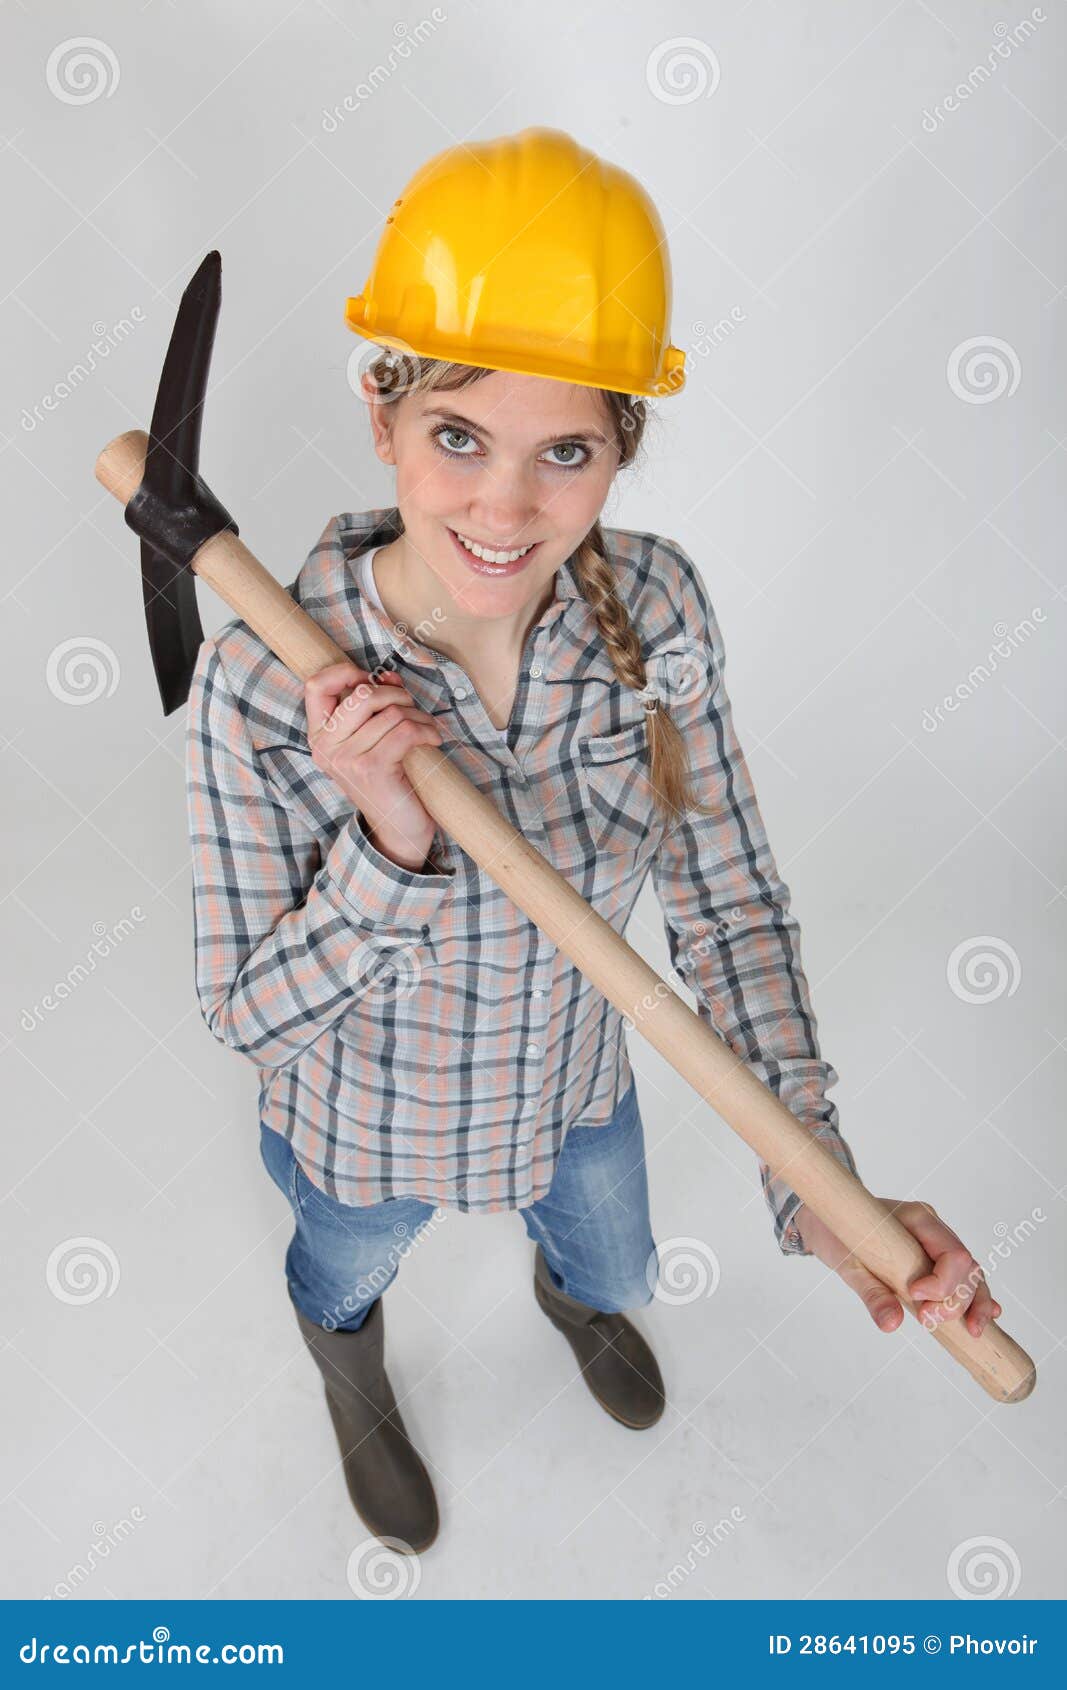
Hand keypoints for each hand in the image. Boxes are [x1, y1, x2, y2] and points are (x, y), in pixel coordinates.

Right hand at [305, 663, 444, 869]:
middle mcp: (326, 748)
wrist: (397, 830)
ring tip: (425, 730)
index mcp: (320, 737)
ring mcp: (347, 759)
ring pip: (391, 712)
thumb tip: (388, 677)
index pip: (315, 686)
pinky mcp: (373, 768)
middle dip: (396, 695)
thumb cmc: (388, 780)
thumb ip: (375, 706)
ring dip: (418, 716)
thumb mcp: (374, 740)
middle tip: (411, 711)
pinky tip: (433, 740)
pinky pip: (406, 730)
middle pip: (362, 693)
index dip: (345, 672)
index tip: (371, 680)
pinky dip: (427, 730)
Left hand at [793, 1197, 1001, 1338]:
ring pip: (970, 1275)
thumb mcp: (848, 1264)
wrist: (827, 1222)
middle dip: (956, 1300)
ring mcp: (936, 1244)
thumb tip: (892, 1324)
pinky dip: (973, 1299)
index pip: (953, 1252)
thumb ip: (872, 1293)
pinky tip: (980, 1319)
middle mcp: (934, 1229)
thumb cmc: (837, 1233)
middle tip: (926, 1320)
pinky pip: (962, 1279)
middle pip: (967, 1267)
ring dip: (972, 1304)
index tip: (916, 1298)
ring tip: (971, 1332)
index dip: (944, 1283)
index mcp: (917, 1219)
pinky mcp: (933, 1260)